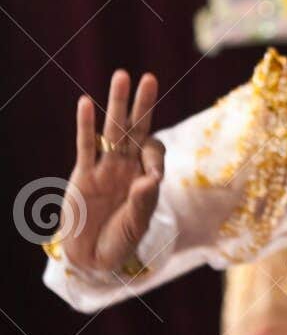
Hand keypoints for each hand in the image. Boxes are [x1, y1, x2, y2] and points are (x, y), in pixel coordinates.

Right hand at [61, 70, 165, 271]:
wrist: (92, 258)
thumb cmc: (120, 242)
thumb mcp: (136, 225)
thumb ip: (143, 202)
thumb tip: (151, 178)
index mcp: (146, 177)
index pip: (154, 152)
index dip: (154, 156)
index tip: (151, 177)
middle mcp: (127, 167)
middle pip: (136, 129)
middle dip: (143, 105)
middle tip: (149, 78)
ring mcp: (105, 168)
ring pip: (112, 131)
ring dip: (116, 105)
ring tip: (121, 76)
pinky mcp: (83, 174)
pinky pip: (85, 146)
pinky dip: (85, 126)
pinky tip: (85, 103)